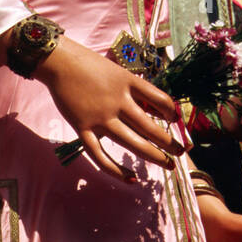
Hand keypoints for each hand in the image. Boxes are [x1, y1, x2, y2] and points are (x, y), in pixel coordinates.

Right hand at [38, 36, 183, 180]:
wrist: (59, 62)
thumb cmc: (89, 65)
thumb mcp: (118, 72)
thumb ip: (135, 91)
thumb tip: (155, 109)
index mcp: (128, 83)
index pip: (160, 100)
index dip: (171, 112)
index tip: (175, 121)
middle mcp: (118, 102)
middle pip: (150, 127)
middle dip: (169, 142)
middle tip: (181, 152)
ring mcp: (100, 117)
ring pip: (132, 142)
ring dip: (154, 155)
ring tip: (168, 164)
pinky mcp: (83, 128)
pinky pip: (100, 155)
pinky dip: (116, 170)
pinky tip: (131, 179)